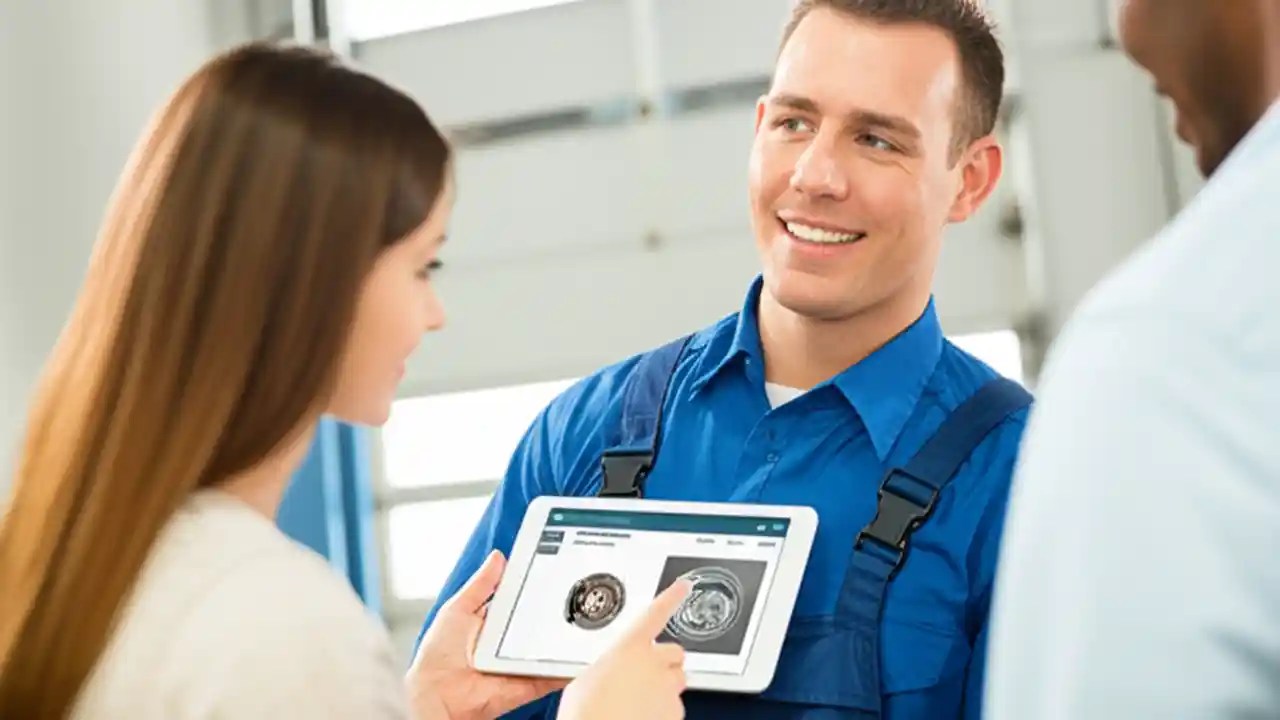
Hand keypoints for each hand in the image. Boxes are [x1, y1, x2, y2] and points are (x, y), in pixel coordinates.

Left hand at [406, 550, 566, 719]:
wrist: (438, 695)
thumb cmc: (438, 655)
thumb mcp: (457, 609)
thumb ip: (480, 586)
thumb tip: (498, 557)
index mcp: (492, 624)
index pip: (519, 604)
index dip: (535, 591)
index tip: (555, 575)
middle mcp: (508, 645)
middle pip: (538, 625)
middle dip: (555, 613)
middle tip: (576, 596)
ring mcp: (520, 665)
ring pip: (549, 649)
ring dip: (565, 639)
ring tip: (588, 622)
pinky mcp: (528, 684)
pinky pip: (552, 676)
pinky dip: (568, 669)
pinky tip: (582, 655)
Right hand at [557, 578, 691, 719]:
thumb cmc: (586, 712)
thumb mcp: (585, 679)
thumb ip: (606, 668)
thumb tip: (607, 676)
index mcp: (630, 647)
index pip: (656, 613)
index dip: (671, 596)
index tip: (683, 586)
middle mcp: (654, 664)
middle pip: (674, 653)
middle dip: (664, 660)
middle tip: (646, 675)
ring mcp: (667, 689)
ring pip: (676, 682)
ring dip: (664, 687)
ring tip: (638, 703)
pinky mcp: (675, 713)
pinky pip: (674, 709)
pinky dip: (663, 713)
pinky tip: (642, 717)